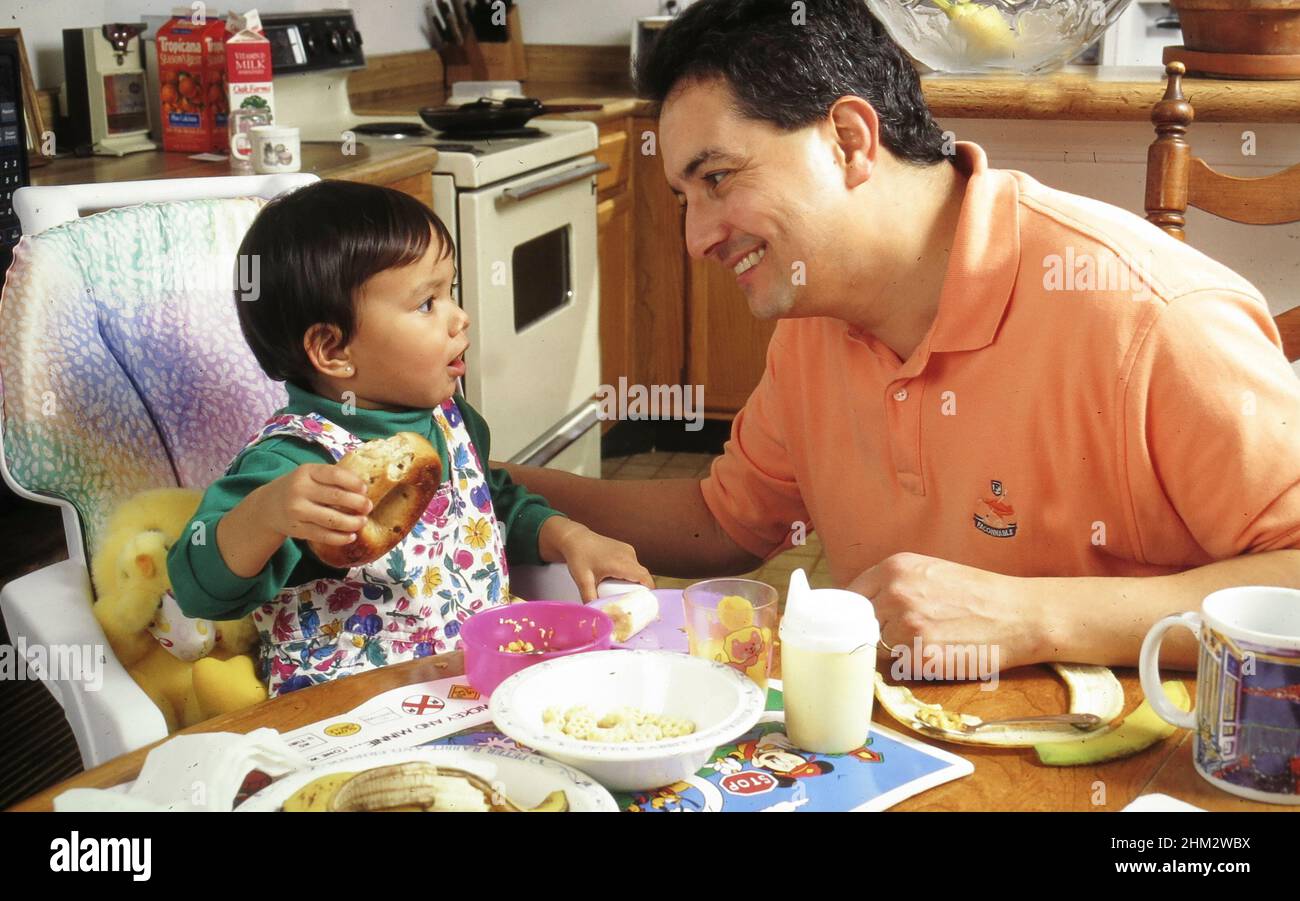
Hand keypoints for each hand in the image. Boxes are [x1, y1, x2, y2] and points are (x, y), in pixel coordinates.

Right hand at [254, 463, 372, 547]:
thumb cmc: (299, 487)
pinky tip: (351, 536)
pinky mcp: (297, 529)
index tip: (365, 489)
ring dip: (352, 523)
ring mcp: (297, 511)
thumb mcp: (310, 475)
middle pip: (336, 497)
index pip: (335, 475)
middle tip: (368, 507)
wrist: (268, 506)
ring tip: (362, 522)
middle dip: (357, 503)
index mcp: (307, 472)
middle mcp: (300, 490)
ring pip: (331, 519)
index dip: (354, 482)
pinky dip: (340, 538)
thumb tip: (364, 486)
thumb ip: (332, 477)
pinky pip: (323, 535)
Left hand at [539, 517, 653, 602]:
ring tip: (624, 593)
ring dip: (635, 582)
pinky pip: (633, 565)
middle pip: (643, 576)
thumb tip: (596, 614)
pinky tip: (620, 581)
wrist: (575, 538)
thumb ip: (589, 598)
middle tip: (633, 603)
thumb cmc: (579, 556)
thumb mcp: (583, 580)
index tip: (647, 604)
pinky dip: (630, 574)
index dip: (649, 592)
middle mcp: (628, 555)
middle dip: (641, 590)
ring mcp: (628, 550)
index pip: (645, 578)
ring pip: (638, 570)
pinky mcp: (626, 549)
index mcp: (621, 563)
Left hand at [847, 552, 1042, 673]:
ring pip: (878, 646)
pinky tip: (935, 655)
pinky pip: (899, 665)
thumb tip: (858, 605)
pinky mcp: (920, 656)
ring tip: (926, 643)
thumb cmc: (977, 594)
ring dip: (894, 650)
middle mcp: (896, 593)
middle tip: (903, 635)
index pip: (850, 595)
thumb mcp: (930, 572)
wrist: (1019, 615)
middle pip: (862, 622)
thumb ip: (893, 584)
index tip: (858, 622)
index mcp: (895, 568)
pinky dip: (911, 665)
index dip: (854, 612)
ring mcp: (906, 626)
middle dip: (876, 631)